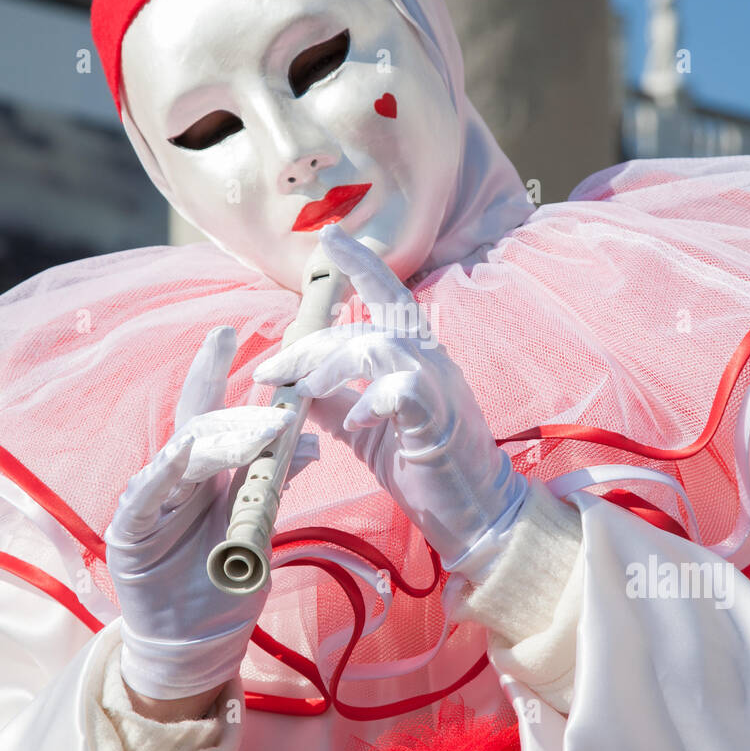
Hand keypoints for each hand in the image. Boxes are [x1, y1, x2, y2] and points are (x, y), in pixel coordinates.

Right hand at [106, 325, 316, 702]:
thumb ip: (271, 488)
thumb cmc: (223, 589)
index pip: (216, 417)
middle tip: (247, 367)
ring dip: (217, 438)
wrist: (196, 648)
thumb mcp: (257, 532)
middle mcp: (176, 481)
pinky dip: (162, 474)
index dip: (222, 375)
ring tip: (256, 430)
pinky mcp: (129, 532)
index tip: (234, 334)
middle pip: (196, 424)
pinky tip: (180, 453)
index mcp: (207, 476)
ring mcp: (150, 503)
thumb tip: (310, 448)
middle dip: (219, 391)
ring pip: (180, 456)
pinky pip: (145, 497)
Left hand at [253, 224, 526, 581]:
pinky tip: (355, 424)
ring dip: (333, 366)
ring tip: (306, 394)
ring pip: (380, 345)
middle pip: (366, 325)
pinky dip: (372, 401)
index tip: (330, 236)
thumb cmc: (425, 471)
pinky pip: (404, 390)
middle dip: (310, 345)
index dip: (362, 263)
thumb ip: (335, 403)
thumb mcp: (368, 431)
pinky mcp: (440, 420)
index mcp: (416, 357)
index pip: (389, 295)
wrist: (477, 514)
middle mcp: (431, 361)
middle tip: (272, 372)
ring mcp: (439, 387)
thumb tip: (294, 385)